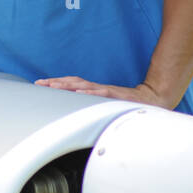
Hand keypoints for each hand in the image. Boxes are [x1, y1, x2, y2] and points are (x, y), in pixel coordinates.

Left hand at [33, 76, 175, 109]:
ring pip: (84, 86)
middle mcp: (97, 88)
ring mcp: (106, 91)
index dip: (56, 83)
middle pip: (73, 83)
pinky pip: (101, 93)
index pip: (71, 84)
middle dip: (56, 83)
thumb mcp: (105, 105)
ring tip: (54, 86)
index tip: (40, 84)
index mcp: (93, 90)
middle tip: (40, 83)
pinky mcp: (116, 96)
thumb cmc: (128, 104)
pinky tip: (79, 93)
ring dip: (68, 85)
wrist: (152, 99)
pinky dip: (90, 92)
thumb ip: (92, 106)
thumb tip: (74, 109)